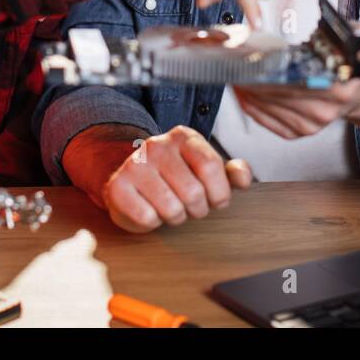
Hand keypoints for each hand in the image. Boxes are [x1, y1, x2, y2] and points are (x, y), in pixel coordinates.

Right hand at [63, 124, 253, 232]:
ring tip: (170, 209)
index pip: (212, 167)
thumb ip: (231, 173)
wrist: (131, 179)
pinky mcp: (117, 186)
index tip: (215, 200)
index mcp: (184, 136)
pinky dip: (153, 223)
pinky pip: (147, 218)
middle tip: (189, 207)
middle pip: (193, 192)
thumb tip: (243, 176)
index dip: (219, 193)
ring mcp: (134, 164)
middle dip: (197, 210)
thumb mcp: (207, 171)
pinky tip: (149, 210)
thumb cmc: (176, 178)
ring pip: (171, 208)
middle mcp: (157, 144)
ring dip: (175, 218)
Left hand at [232, 23, 359, 136]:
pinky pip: (268, 121)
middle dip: (249, 76)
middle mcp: (324, 110)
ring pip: (268, 108)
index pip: (294, 79)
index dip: (267, 68)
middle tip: (231, 60)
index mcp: (339, 87)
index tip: (248, 57)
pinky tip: (241, 91)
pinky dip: (251, 106)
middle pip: (275, 94)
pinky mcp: (300, 131)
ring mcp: (311, 124)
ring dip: (245, 90)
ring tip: (232, 71)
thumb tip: (324, 19)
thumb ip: (343, 29)